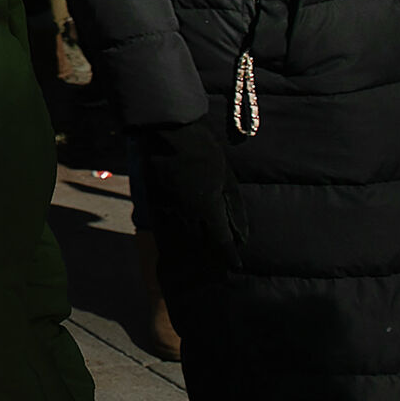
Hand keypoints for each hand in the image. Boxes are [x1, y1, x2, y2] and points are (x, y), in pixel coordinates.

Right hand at [137, 119, 243, 278]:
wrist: (169, 133)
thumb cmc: (205, 153)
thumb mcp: (228, 180)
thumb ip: (235, 210)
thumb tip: (243, 237)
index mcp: (207, 210)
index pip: (221, 242)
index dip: (229, 257)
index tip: (236, 266)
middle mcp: (187, 214)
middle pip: (200, 241)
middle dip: (210, 250)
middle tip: (219, 256)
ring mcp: (169, 206)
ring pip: (184, 230)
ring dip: (194, 238)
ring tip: (203, 242)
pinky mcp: (156, 198)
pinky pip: (170, 218)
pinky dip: (179, 224)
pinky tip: (184, 220)